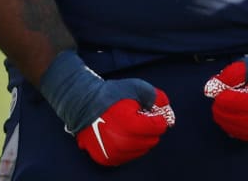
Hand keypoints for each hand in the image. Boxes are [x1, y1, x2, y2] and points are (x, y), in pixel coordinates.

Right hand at [38, 51, 174, 165]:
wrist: (81, 103)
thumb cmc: (109, 95)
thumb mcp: (135, 87)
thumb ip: (155, 96)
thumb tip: (166, 106)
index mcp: (133, 126)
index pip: (159, 127)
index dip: (157, 118)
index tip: (150, 113)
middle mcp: (124, 143)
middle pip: (152, 141)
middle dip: (149, 130)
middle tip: (139, 119)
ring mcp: (114, 153)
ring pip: (140, 150)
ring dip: (139, 140)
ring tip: (128, 127)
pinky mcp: (106, 158)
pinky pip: (126, 157)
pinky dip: (127, 148)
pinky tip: (121, 136)